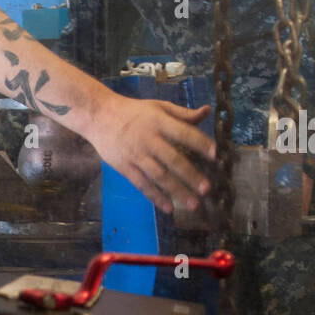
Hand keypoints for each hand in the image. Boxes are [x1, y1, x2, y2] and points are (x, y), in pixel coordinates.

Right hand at [87, 96, 214, 213]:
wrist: (99, 116)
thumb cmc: (133, 111)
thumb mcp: (158, 106)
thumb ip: (183, 113)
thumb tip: (208, 111)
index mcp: (159, 122)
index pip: (184, 133)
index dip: (200, 143)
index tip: (215, 155)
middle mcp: (148, 139)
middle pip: (173, 159)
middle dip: (191, 175)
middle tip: (207, 189)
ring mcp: (136, 155)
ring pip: (159, 176)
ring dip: (177, 191)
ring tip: (193, 204)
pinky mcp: (124, 167)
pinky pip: (142, 184)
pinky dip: (155, 197)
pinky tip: (169, 208)